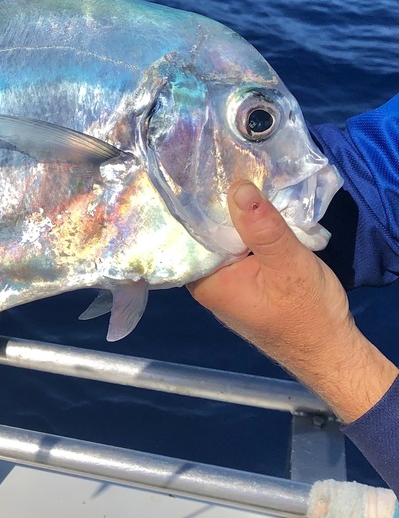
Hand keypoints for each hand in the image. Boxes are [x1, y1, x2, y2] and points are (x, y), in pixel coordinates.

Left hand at [188, 180, 397, 422]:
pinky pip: (234, 251)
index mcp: (203, 282)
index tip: (198, 169)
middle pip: (201, 235)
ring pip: (220, 241)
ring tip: (236, 180)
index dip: (193, 202)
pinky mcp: (240, 285)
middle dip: (214, 206)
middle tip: (221, 167)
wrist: (331, 350)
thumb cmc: (308, 312)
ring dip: (232, 219)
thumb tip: (237, 187)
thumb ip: (263, 227)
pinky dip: (244, 234)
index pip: (185, 234)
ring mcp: (222, 285)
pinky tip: (253, 213)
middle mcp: (204, 284)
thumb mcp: (288, 263)